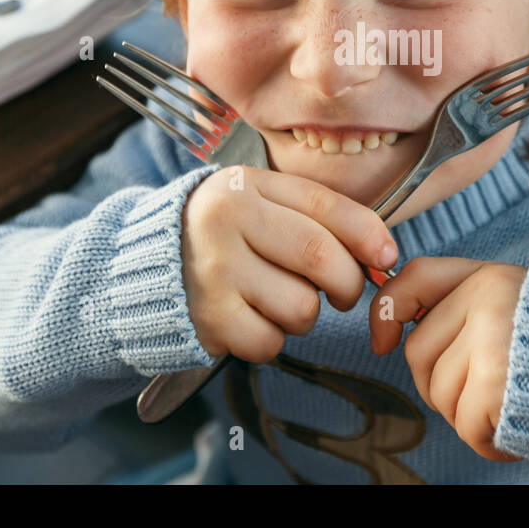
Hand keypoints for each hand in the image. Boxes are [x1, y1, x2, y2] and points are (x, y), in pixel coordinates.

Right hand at [181, 166, 397, 362]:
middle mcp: (227, 221)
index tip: (387, 256)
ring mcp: (214, 271)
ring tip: (277, 301)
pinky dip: (271, 339)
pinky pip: (270, 341)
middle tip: (341, 293)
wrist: (141, 270)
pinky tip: (251, 319)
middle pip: (320, 256)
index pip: (324, 204)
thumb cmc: (219, 237)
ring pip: (301, 306)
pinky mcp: (207, 318)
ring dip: (304, 314)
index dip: (368, 233)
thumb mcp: (256, 205)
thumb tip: (382, 254)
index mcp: (246, 186)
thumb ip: (313, 218)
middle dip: (347, 283)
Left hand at [368, 257, 525, 461]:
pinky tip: (518, 426)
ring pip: (439, 393)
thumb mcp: (518, 306)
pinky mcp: (498, 382)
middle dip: (440, 385)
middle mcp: (486, 300)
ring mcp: (490, 340)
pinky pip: (463, 424)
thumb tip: (397, 328)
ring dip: (468, 416)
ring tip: (510, 406)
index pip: (415, 278)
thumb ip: (466, 307)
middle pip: (419, 353)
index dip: (386, 310)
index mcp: (489, 276)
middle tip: (485, 392)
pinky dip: (487, 440)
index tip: (381, 341)